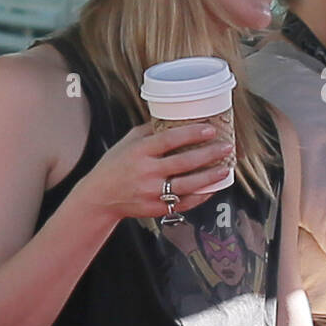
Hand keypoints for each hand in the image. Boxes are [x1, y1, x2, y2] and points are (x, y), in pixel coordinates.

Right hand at [72, 121, 233, 222]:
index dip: (192, 134)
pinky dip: (200, 196)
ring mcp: (152, 192)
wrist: (100, 197)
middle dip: (208, 154)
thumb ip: (150, 130)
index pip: (169, 140)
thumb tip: (174, 117)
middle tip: (226, 146)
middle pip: (183, 162)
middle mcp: (146, 172)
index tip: (210, 128)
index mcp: (139, 152)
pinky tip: (212, 188)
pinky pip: (184, 203)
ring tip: (225, 168)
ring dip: (209, 177)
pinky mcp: (156, 208)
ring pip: (187, 185)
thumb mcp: (127, 142)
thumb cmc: (114, 166)